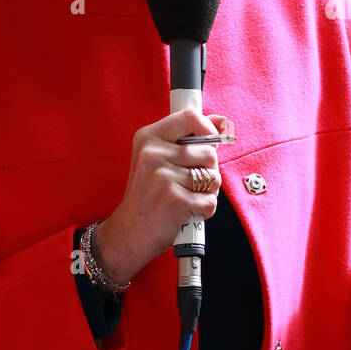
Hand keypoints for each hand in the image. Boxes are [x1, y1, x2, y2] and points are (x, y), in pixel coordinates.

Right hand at [94, 110, 231, 284]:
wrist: (129, 232)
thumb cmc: (147, 194)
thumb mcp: (158, 158)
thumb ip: (188, 138)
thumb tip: (221, 120)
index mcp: (148, 138)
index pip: (190, 117)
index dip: (208, 129)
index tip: (210, 143)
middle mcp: (153, 154)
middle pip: (209, 152)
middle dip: (209, 170)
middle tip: (189, 183)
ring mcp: (163, 177)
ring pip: (213, 177)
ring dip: (208, 191)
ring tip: (187, 196)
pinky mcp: (175, 200)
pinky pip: (210, 200)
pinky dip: (205, 210)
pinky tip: (187, 211)